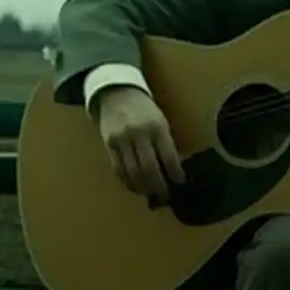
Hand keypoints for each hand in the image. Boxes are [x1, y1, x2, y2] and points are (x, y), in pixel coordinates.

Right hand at [95, 85, 183, 203]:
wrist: (116, 93)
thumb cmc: (144, 109)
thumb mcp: (161, 120)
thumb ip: (166, 143)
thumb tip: (175, 169)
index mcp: (157, 127)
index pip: (168, 158)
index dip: (175, 175)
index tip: (181, 184)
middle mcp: (138, 134)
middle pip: (149, 170)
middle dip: (159, 187)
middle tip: (166, 196)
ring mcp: (121, 141)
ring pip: (133, 173)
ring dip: (143, 188)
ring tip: (152, 195)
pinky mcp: (108, 145)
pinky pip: (118, 170)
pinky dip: (128, 183)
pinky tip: (136, 187)